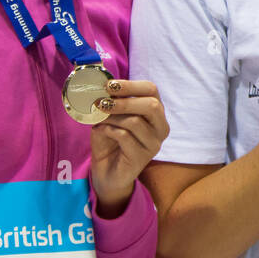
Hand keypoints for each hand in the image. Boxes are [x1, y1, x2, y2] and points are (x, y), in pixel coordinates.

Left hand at [89, 78, 168, 217]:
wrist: (106, 172)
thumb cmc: (110, 141)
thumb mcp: (110, 117)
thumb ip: (110, 103)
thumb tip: (101, 89)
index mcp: (155, 113)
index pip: (151, 90)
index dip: (130, 85)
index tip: (109, 85)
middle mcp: (160, 127)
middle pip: (151, 105)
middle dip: (124, 101)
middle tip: (102, 101)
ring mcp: (154, 144)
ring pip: (135, 121)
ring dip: (112, 117)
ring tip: (98, 118)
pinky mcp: (142, 158)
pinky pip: (125, 137)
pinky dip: (109, 130)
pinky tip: (100, 131)